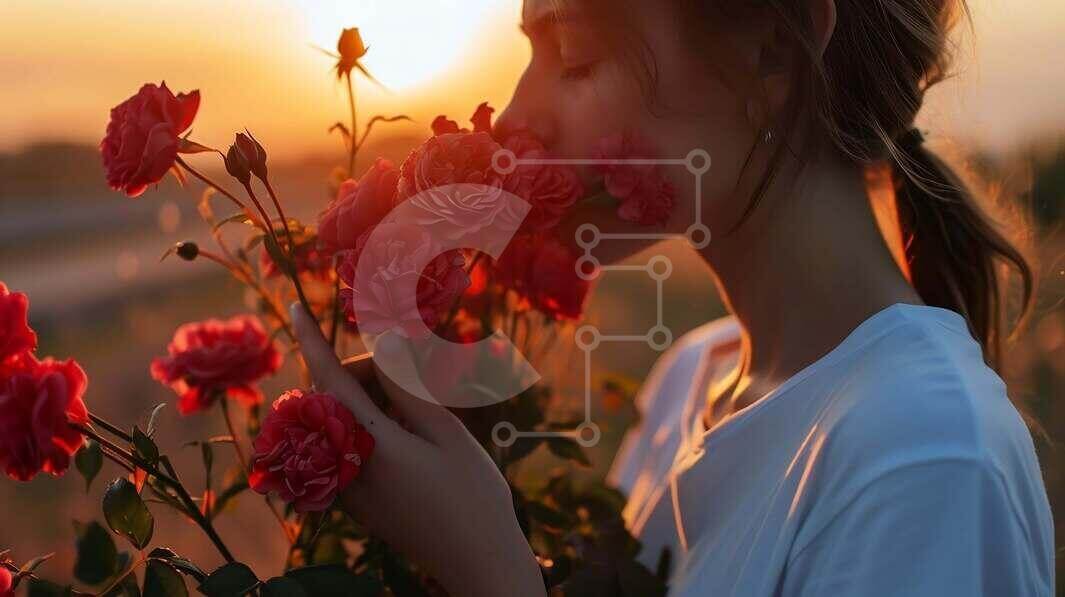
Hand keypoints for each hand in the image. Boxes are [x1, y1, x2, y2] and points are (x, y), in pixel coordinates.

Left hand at [290, 305, 545, 596]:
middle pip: (337, 399)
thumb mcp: (446, 432)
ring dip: (374, 402)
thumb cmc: (473, 495)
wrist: (478, 564)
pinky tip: (415, 438)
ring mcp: (348, 489)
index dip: (313, 341)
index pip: (329, 380)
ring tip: (427, 413)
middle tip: (421, 374)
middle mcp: (346, 469)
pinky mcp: (357, 503)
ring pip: (343, 423)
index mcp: (369, 446)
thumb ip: (408, 386)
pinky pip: (350, 449)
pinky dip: (374, 428)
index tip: (296, 308)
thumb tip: (383, 342)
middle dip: (369, 375)